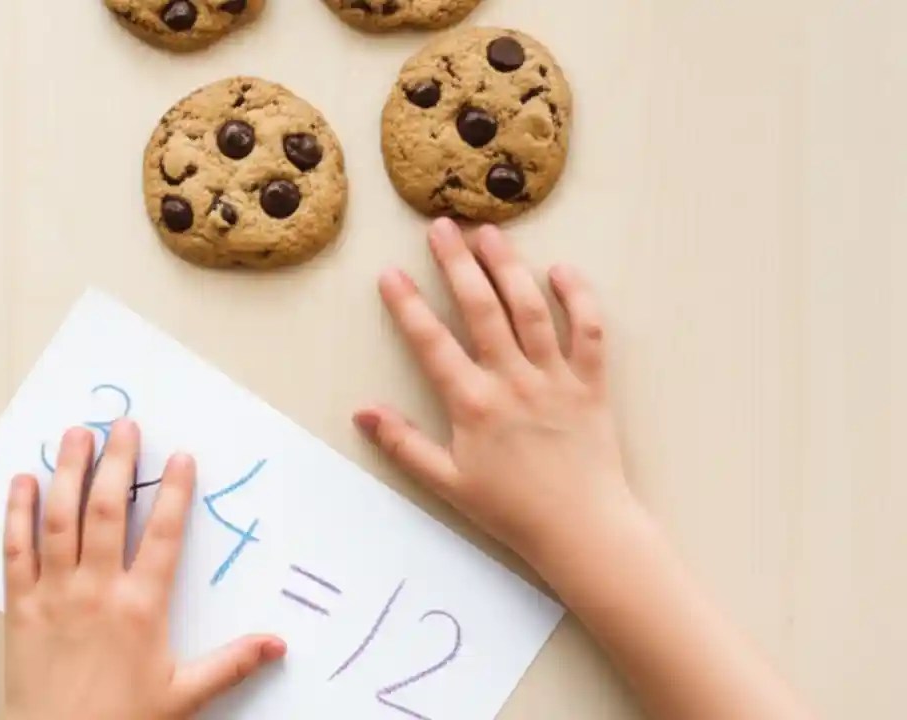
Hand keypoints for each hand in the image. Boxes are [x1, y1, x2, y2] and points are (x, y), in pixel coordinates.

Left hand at [3, 421, 285, 719]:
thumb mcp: (184, 695)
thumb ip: (232, 664)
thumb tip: (278, 644)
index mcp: (141, 607)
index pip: (162, 534)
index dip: (173, 491)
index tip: (179, 457)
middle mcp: (96, 590)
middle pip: (106, 510)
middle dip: (116, 462)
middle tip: (124, 426)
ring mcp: (54, 594)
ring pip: (59, 519)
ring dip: (67, 471)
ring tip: (75, 435)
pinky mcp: (20, 606)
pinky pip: (15, 550)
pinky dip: (17, 513)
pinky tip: (22, 482)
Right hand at [354, 219, 637, 569]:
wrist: (583, 531)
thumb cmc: (512, 510)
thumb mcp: (447, 483)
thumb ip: (403, 445)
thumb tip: (363, 413)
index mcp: (474, 404)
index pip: (432, 343)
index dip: (407, 305)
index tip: (391, 274)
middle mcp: (513, 381)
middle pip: (482, 308)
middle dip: (457, 263)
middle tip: (441, 225)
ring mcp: (556, 378)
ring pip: (531, 308)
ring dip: (509, 266)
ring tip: (489, 233)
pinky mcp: (592, 383)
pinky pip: (589, 331)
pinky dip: (579, 298)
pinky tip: (561, 271)